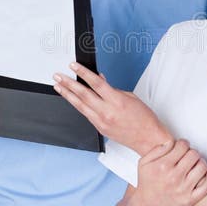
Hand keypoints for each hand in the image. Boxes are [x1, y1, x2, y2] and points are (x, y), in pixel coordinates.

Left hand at [53, 62, 168, 154]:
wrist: (148, 139)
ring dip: (67, 95)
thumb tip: (100, 80)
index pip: (96, 83)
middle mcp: (107, 112)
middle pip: (83, 94)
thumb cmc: (144, 119)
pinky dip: (78, 105)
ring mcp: (101, 122)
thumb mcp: (130, 97)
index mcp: (116, 101)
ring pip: (80, 106)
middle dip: (69, 84)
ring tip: (58, 87)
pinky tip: (72, 99)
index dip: (83, 73)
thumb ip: (112, 88)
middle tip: (58, 76)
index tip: (74, 66)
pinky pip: (86, 114)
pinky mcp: (100, 129)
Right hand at [133, 139, 206, 205]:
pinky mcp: (190, 199)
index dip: (183, 144)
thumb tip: (172, 142)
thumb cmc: (147, 182)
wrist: (148, 205)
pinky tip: (205, 172)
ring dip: (200, 162)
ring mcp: (183, 190)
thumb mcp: (144, 162)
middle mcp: (173, 177)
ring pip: (202, 167)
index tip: (182, 147)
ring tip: (195, 164)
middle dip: (192, 152)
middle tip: (188, 156)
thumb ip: (157, 149)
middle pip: (194, 155)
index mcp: (162, 166)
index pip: (183, 146)